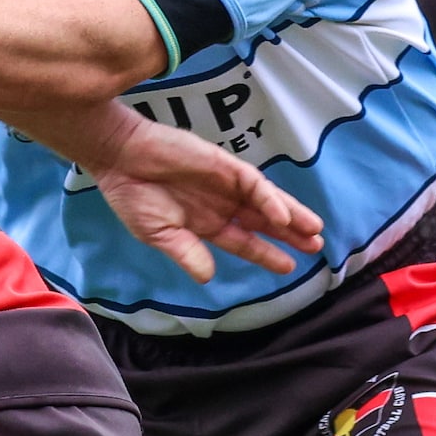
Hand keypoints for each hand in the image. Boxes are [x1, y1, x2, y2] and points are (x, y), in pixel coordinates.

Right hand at [84, 108, 322, 284]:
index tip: (288, 267)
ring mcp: (224, 183)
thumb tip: (208, 277)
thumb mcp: (157, 234)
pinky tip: (282, 215)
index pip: (243, 241)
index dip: (265, 254)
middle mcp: (220, 204)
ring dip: (290, 216)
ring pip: (266, 202)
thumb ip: (186, 253)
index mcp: (204, 223)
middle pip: (262, 222)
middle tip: (316, 246)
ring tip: (314, 230)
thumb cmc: (133, 195)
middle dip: (289, 235)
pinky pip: (253, 183)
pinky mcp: (223, 165)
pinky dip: (269, 199)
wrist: (119, 158)